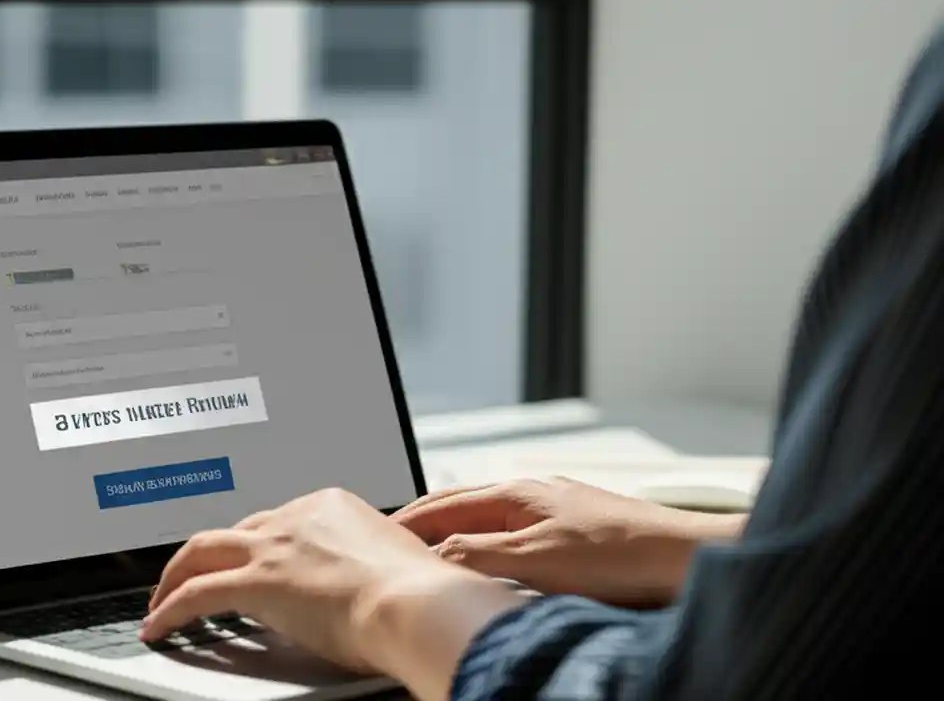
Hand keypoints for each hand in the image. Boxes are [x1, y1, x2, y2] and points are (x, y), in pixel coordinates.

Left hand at [143, 488, 526, 700]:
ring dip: (176, 575)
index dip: (257, 545)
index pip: (278, 521)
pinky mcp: (256, 582)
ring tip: (162, 598)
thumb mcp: (394, 560)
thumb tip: (367, 582)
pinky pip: (196, 593)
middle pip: (236, 530)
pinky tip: (159, 626)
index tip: (252, 562)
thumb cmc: (418, 592)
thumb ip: (368, 562)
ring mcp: (274, 546)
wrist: (413, 603)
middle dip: (210, 554)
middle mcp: (297, 516)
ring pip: (204, 550)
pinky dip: (170, 609)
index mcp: (332, 505)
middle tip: (192, 575)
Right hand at [392, 477, 744, 606]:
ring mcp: (558, 511)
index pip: (443, 504)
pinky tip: (494, 567)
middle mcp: (534, 495)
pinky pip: (516, 537)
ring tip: (435, 557)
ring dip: (458, 537)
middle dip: (427, 523)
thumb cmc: (619, 554)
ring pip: (490, 523)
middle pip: (463, 507)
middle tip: (394, 542)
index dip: (406, 520)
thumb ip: (477, 555)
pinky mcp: (578, 533)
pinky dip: (490, 548)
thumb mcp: (534, 560)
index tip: (376, 533)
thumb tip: (434, 557)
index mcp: (517, 493)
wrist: (685, 559)